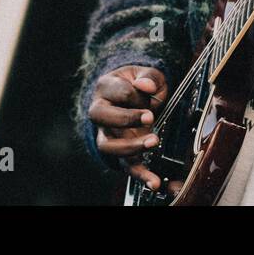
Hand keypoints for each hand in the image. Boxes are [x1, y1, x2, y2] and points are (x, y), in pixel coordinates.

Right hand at [89, 65, 167, 190]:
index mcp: (106, 87)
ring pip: (107, 145)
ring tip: (153, 142)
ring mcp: (106, 133)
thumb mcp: (145, 73)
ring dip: (130, 146)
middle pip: (101, 116)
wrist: (129, 96)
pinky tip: (153, 181)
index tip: (151, 100)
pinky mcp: (119, 151)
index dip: (136, 96)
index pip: (119, 92)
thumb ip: (149, 76)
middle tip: (149, 118)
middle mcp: (100, 111)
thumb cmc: (137, 84)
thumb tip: (146, 85)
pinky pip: (124, 165)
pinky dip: (139, 175)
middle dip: (126, 118)